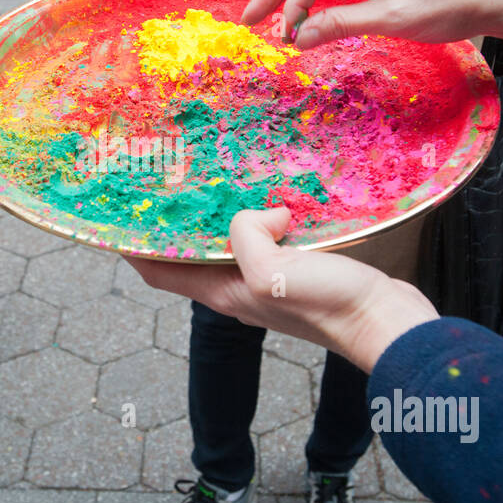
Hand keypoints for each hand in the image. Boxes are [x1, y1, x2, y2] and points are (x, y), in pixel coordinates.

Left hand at [126, 208, 437, 371]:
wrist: (387, 324)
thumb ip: (247, 240)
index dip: (132, 245)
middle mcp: (238, 288)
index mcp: (222, 292)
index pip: (159, 270)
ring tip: (216, 178)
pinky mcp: (299, 270)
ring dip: (221, 215)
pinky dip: (262, 218)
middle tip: (169, 179)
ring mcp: (269, 281)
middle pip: (193, 252)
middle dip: (178, 221)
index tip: (115, 212)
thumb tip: (260, 215)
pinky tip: (275, 197)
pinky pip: (268, 239)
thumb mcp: (273, 273)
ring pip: (232, 242)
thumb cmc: (329, 307)